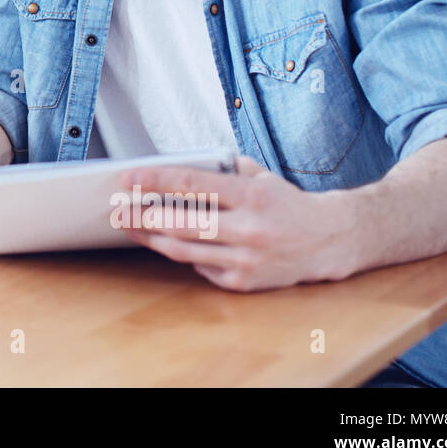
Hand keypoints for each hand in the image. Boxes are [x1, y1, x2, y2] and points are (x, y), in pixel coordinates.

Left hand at [117, 155, 357, 290]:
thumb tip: (179, 165)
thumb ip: (224, 169)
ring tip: (128, 226)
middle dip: (142, 215)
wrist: (330, 240)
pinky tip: (163, 243)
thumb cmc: (288, 204)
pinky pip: (200, 267)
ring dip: (150, 238)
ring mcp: (246, 258)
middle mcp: (248, 228)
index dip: (155, 180)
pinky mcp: (243, 281)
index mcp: (251, 195)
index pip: (192, 183)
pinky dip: (181, 253)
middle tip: (116, 209)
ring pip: (184, 249)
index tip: (128, 178)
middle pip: (181, 221)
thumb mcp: (261, 176)